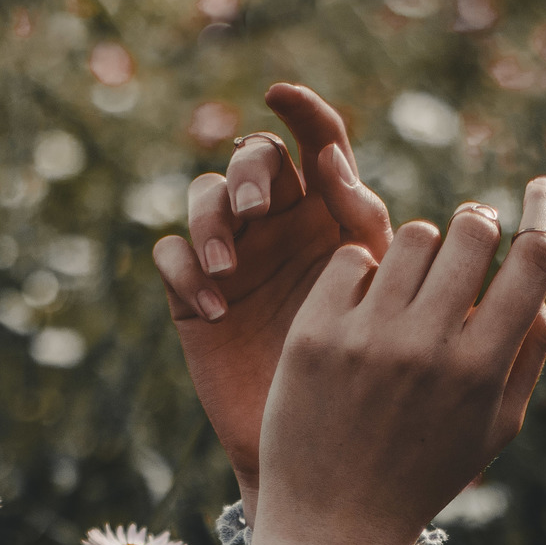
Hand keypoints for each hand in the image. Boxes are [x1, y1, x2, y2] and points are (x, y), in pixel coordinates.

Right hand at [152, 83, 394, 520]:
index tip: (281, 92)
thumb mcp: (375, 295)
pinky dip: (186, 267)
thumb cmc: (365, 376)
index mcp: (331, 214)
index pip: (316, 142)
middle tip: (261, 208)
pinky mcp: (192, 294)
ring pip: (203, 195)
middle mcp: (279, 225)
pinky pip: (170, 253)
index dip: (301, 110)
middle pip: (253, 158)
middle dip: (252, 172)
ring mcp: (232, 256)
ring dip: (212, 218)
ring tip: (231, 269)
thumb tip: (334, 163)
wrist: (325, 452)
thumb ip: (363, 226)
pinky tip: (214, 307)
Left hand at [249, 178, 545, 544]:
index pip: (534, 259)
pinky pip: (353, 257)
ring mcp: (367, 337)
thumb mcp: (495, 429)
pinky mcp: (314, 333)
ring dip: (419, 254)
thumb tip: (534, 277)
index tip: (542, 191)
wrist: (333, 526)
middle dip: (476, 229)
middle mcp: (428, 346)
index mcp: (481, 370)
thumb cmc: (423, 474)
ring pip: (412, 235)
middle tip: (466, 248)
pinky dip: (364, 274)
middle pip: (471, 229)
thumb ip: (526, 351)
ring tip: (408, 292)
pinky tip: (361, 311)